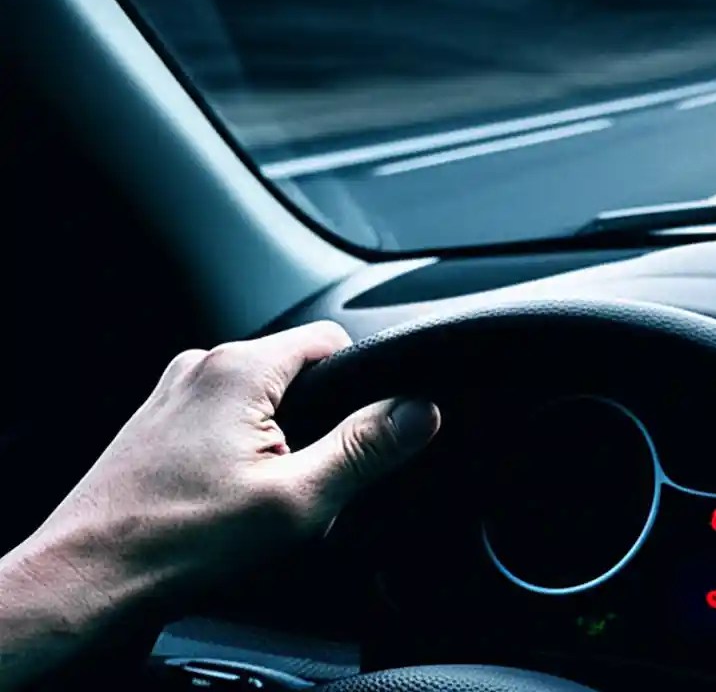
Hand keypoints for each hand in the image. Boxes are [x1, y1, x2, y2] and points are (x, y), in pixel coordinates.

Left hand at [0, 322, 437, 687]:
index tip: (364, 435)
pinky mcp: (159, 426)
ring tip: (261, 503)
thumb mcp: (298, 500)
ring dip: (278, 446)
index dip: (363, 387)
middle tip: (306, 486)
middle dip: (317, 426)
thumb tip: (420, 410)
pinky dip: (242, 457)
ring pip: (262, 404)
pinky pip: (225, 425)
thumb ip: (366, 449)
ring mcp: (174, 395)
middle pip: (298, 377)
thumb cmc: (180, 540)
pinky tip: (229, 505)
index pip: (334, 342)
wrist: (88, 577)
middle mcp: (203, 367)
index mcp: (240, 368)